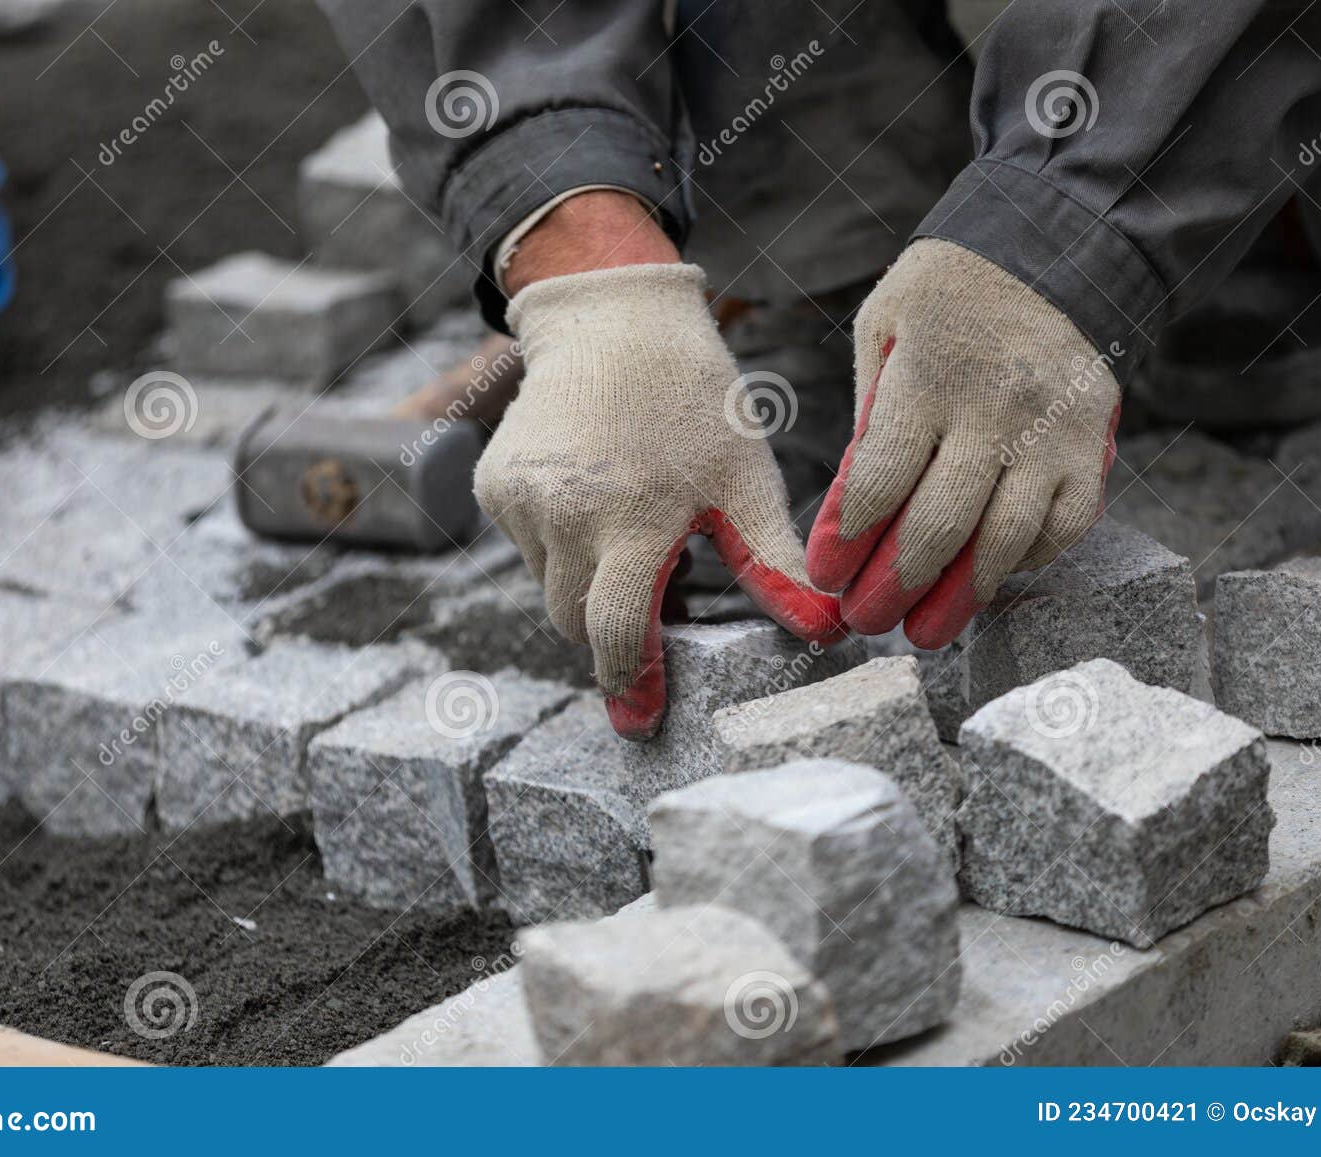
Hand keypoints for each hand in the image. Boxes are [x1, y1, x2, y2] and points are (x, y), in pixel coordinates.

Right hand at [475, 262, 840, 738]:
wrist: (614, 319)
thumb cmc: (694, 399)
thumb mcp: (745, 477)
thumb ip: (774, 562)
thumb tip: (824, 632)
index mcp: (632, 516)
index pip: (617, 629)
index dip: (630, 681)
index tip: (640, 721)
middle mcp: (564, 512)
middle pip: (578, 621)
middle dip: (614, 629)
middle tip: (659, 599)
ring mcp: (521, 499)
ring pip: (552, 585)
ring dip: (590, 583)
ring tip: (633, 530)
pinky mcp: (496, 484)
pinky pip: (528, 547)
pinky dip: (561, 546)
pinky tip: (597, 499)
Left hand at [807, 239, 1120, 647]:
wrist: (1046, 254)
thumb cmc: (942, 299)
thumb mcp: (883, 331)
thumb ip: (870, 417)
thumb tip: (851, 513)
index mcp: (927, 379)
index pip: (878, 482)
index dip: (848, 542)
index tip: (827, 578)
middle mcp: (993, 411)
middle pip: (939, 525)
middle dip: (895, 586)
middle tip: (868, 621)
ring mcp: (1051, 433)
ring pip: (1005, 540)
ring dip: (960, 598)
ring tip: (926, 631)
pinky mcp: (1094, 445)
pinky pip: (1064, 526)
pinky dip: (1025, 561)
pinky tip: (990, 580)